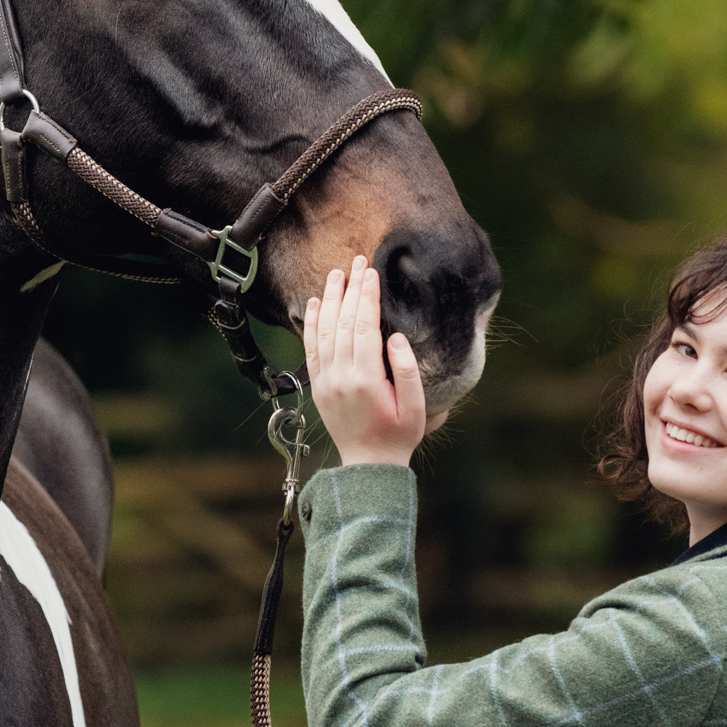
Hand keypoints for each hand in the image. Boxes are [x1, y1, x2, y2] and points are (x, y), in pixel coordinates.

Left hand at [303, 259, 447, 468]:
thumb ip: (407, 372)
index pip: (364, 327)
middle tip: (358, 261)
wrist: (367, 464)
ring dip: (329, 299)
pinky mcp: (317, 386)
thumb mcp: (416, 407)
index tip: (371, 272)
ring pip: (324, 331)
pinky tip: (315, 303)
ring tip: (336, 274)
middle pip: (344, 322)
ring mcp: (325, 381)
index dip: (367, 296)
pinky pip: (310, 348)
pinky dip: (311, 323)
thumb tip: (395, 339)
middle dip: (351, 289)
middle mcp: (340, 377)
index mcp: (366, 379)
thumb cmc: (398, 435)